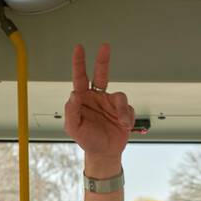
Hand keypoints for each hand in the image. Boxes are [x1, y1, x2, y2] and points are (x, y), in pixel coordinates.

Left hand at [64, 43, 132, 173]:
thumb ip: (71, 111)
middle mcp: (97, 97)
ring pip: (120, 96)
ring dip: (122, 109)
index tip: (79, 48)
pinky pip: (128, 110)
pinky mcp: (124, 112)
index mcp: (83, 98)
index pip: (80, 78)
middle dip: (103, 60)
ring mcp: (111, 104)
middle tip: (105, 46)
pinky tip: (124, 127)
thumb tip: (74, 95)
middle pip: (101, 74)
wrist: (104, 153)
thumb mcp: (73, 128)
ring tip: (122, 122)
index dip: (79, 63)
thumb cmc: (87, 140)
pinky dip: (127, 118)